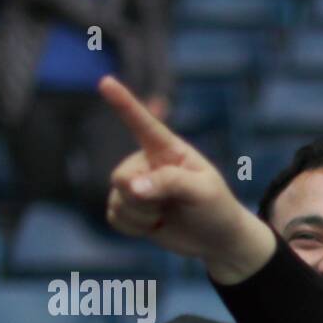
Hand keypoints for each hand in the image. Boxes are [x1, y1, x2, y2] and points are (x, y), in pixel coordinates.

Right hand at [99, 75, 275, 282]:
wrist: (216, 240)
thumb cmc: (217, 209)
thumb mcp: (203, 192)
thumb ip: (169, 182)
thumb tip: (132, 186)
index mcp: (168, 149)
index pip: (143, 124)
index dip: (124, 103)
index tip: (106, 82)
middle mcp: (147, 162)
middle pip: (122, 177)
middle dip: (143, 199)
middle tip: (169, 206)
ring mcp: (136, 185)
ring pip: (118, 200)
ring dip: (142, 216)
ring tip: (165, 215)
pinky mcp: (128, 208)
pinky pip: (115, 217)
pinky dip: (134, 227)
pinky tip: (154, 225)